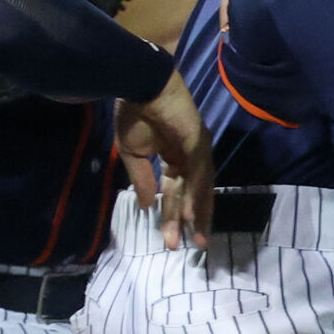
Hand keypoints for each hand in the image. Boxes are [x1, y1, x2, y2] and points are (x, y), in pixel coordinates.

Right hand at [115, 72, 211, 249]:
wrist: (139, 85)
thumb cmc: (134, 114)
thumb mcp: (132, 154)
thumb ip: (142, 180)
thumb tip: (147, 207)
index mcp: (172, 157)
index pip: (175, 192)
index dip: (172, 216)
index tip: (168, 241)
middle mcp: (188, 156)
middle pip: (193, 194)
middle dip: (191, 221)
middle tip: (192, 247)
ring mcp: (196, 149)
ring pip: (201, 187)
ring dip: (200, 213)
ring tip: (198, 238)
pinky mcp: (198, 141)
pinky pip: (199, 172)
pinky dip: (198, 194)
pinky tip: (194, 213)